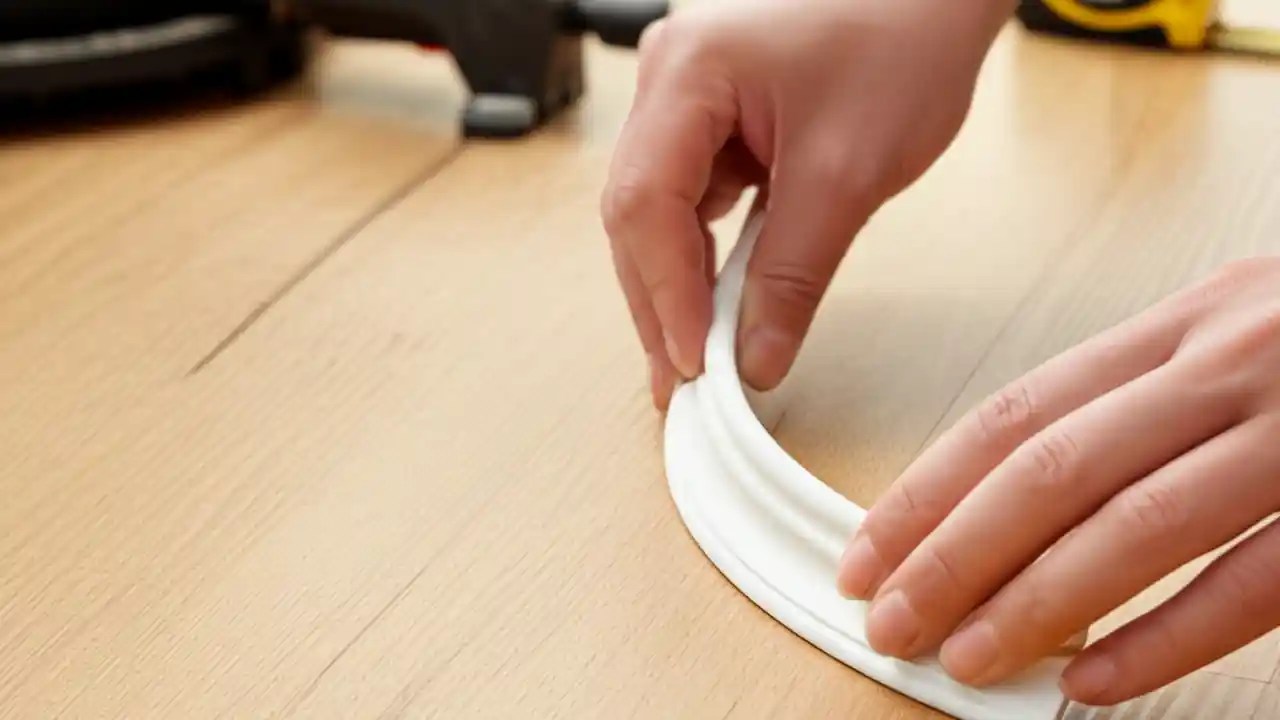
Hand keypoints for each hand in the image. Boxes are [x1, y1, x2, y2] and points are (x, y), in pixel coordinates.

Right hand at [601, 0, 1013, 408]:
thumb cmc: (904, 40)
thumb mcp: (848, 173)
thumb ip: (794, 274)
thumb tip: (755, 357)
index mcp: (687, 71)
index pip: (646, 202)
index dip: (663, 292)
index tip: (692, 363)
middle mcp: (667, 79)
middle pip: (636, 213)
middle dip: (660, 302)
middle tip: (681, 383)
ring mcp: (684, 97)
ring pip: (658, 214)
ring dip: (677, 286)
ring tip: (695, 359)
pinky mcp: (710, 118)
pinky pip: (691, 201)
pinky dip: (703, 258)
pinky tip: (714, 306)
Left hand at [837, 258, 1279, 704]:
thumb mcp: (1230, 333)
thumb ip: (1135, 398)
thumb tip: (1014, 495)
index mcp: (1180, 326)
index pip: (1013, 415)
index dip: (927, 490)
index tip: (866, 550)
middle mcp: (1227, 366)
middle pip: (1051, 472)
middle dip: (952, 555)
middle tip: (889, 619)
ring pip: (1136, 525)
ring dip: (1034, 602)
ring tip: (965, 658)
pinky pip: (1256, 580)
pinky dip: (1166, 637)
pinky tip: (1096, 680)